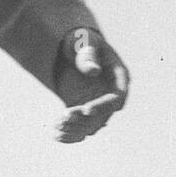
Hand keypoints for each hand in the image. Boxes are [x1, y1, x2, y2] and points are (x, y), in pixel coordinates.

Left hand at [54, 28, 128, 142]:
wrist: (72, 51)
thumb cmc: (80, 41)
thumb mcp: (83, 42)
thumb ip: (88, 55)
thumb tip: (94, 70)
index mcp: (119, 78)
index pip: (116, 98)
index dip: (103, 106)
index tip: (86, 110)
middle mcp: (113, 96)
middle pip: (104, 116)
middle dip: (84, 120)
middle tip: (65, 118)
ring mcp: (101, 106)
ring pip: (92, 125)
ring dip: (75, 129)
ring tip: (57, 126)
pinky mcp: (87, 112)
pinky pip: (81, 127)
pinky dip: (70, 133)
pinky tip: (55, 135)